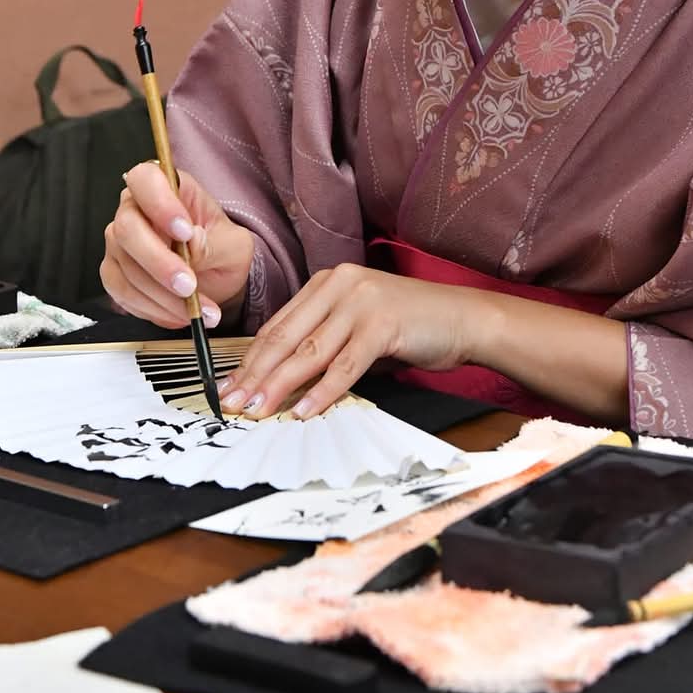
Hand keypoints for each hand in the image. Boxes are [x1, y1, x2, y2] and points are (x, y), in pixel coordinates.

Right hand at [100, 160, 253, 329]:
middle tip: (188, 285)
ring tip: (195, 307)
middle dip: (159, 262)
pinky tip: (177, 312)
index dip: (159, 204)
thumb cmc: (222, 250)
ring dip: (161, 294)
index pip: (146, 179)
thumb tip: (193, 242)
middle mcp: (136, 210)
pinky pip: (121, 291)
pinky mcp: (115, 272)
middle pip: (127, 228)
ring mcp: (120, 242)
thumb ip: (214, 243)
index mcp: (168, 188)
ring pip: (125, 266)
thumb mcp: (234, 246)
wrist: (216, 279)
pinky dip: (151, 308)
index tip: (184, 232)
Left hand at [219, 265, 479, 418]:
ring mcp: (361, 301)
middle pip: (286, 336)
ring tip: (258, 410)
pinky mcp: (383, 323)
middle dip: (255, 374)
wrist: (463, 318)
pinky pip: (345, 364)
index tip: (229, 387)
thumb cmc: (410, 325)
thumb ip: (323, 342)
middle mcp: (340, 284)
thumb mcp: (357, 325)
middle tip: (232, 403)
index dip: (251, 359)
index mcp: (328, 281)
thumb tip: (281, 379)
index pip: (278, 325)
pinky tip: (304, 410)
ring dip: (280, 385)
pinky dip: (323, 391)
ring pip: (310, 351)